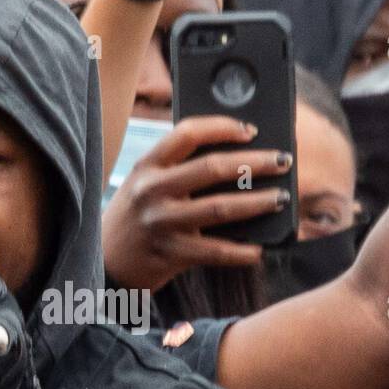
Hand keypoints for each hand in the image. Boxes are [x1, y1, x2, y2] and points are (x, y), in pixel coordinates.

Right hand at [102, 117, 290, 291]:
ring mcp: (161, 223)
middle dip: (255, 162)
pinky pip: (215, 252)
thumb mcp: (145, 183)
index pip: (187, 133)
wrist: (105, 261)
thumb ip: (178, 168)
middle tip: (282, 161)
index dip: (222, 127)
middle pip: (212, 168)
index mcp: (148, 165)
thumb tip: (237, 154)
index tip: (250, 129)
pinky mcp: (170, 254)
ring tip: (281, 198)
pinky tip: (259, 249)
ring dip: (257, 203)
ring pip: (220, 208)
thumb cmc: (136, 215)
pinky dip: (242, 251)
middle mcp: (152, 190)